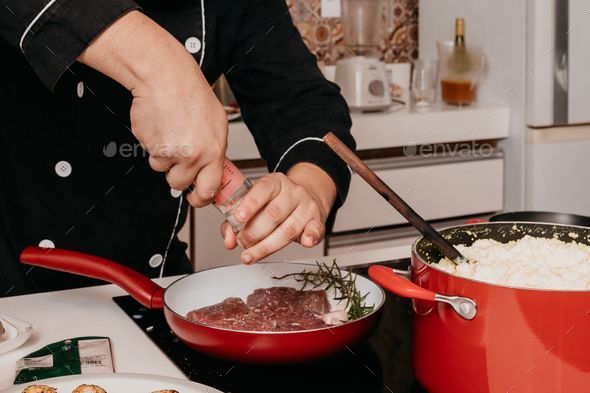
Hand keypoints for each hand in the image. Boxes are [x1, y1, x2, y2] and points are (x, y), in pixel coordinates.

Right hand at [130, 69, 227, 206]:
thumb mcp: (216, 125)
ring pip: (163, 169)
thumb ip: (214, 151)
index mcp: (213, 150)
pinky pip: (151, 154)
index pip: (210, 188)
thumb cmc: (191, 95)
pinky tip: (161, 127)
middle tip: (178, 160)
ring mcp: (170, 151)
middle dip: (178, 176)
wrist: (165, 77)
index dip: (201, 198)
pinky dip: (153, 145)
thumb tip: (212, 171)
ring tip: (171, 134)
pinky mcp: (150, 145)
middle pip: (181, 184)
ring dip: (164, 158)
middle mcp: (193, 154)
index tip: (197, 199)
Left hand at [221, 163, 336, 263]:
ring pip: (288, 229)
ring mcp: (307, 207)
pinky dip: (311, 237)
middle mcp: (293, 193)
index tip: (238, 217)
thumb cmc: (276, 202)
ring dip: (266, 246)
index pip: (262, 189)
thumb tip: (229, 240)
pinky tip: (305, 242)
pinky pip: (316, 230)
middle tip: (242, 242)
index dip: (250, 204)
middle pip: (273, 214)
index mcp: (275, 182)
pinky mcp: (317, 221)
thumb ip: (236, 221)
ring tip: (250, 255)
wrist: (308, 196)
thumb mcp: (256, 203)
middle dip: (253, 233)